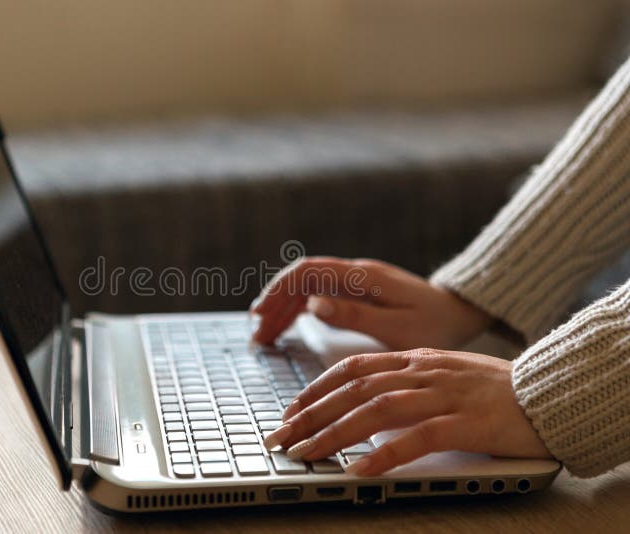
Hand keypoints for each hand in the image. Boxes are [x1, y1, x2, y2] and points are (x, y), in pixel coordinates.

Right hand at [251, 257, 491, 349]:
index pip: (309, 271)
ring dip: (283, 310)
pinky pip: (319, 296)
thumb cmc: (437, 323)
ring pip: (307, 289)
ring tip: (263, 337)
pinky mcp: (357, 293)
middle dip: (275, 304)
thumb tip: (313, 303)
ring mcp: (355, 282)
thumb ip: (355, 314)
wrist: (462, 312)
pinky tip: (286, 329)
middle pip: (302, 279)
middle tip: (257, 335)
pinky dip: (298, 312)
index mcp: (364, 277)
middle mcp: (355, 273)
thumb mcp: (399, 327)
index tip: (261, 313)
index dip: (279, 289)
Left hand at [263, 349, 552, 474]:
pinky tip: (362, 470)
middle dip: (312, 413)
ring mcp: (443, 395)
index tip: (292, 408)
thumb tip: (367, 401)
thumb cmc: (495, 387)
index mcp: (416, 359)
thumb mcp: (444, 373)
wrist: (548, 390)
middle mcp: (423, 372)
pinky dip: (386, 454)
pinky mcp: (465, 422)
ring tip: (307, 453)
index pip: (354, 367)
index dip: (318, 387)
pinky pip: (418, 438)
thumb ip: (408, 381)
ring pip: (376, 409)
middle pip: (354, 388)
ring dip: (335, 433)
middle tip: (282, 436)